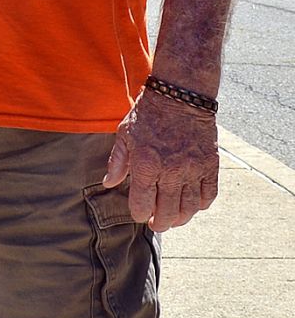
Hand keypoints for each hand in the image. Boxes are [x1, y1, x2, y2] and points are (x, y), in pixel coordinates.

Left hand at [103, 89, 218, 230]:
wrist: (180, 94)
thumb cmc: (149, 113)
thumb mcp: (125, 133)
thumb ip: (117, 162)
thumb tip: (109, 184)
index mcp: (145, 164)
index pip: (141, 204)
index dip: (138, 213)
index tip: (138, 212)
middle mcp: (170, 171)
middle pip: (166, 213)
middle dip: (158, 223)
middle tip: (155, 223)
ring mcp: (192, 170)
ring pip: (189, 209)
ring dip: (180, 219)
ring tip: (172, 218)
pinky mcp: (210, 165)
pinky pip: (208, 196)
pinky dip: (201, 205)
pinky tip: (192, 203)